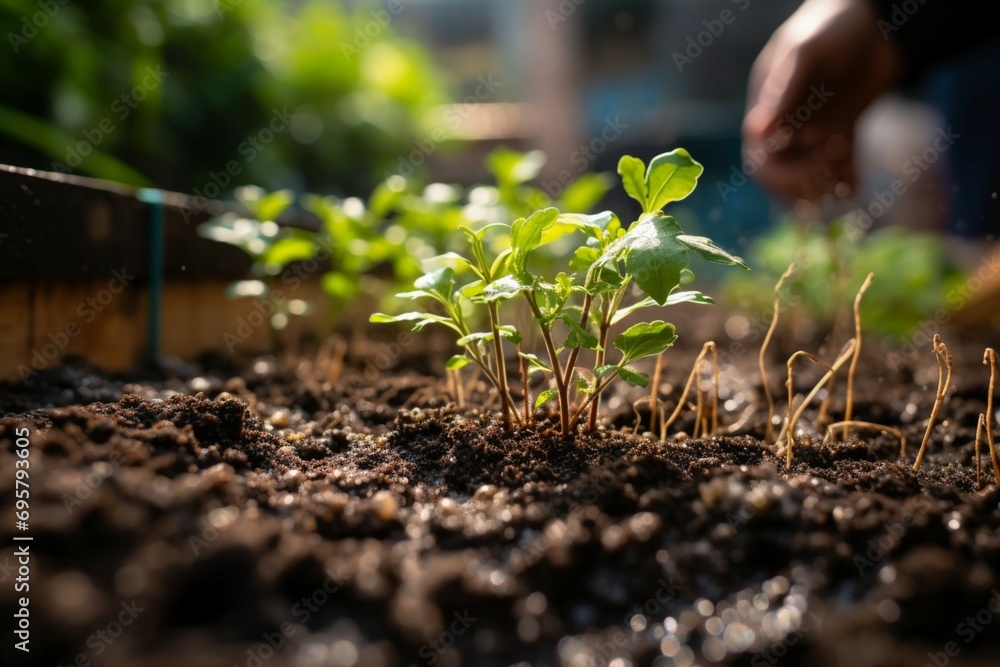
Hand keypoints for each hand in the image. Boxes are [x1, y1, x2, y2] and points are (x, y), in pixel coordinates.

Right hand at [743, 0, 902, 201]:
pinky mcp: (842, 132)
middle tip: (829, 169)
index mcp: (766, 108)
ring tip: (844, 178)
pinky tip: (856, 187)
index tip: (811, 158)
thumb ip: (782, 90)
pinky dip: (846, 181)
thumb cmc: (835, 26)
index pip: (759, 158)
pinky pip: (840, 167)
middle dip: (801, 182)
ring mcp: (814, 130)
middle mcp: (785, 125)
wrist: (879, 18)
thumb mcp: (806, 52)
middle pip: (780, 175)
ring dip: (823, 185)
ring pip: (809, 176)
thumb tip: (757, 130)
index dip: (779, 172)